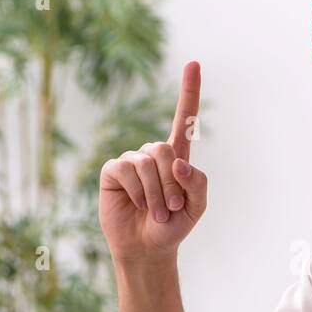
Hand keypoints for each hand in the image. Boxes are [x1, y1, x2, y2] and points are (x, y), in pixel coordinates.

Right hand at [99, 60, 206, 264]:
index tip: (193, 63)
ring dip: (155, 193)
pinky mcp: (113, 170)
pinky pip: (126, 170)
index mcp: (177, 157)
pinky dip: (136, 192)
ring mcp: (131, 160)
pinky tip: (135, 204)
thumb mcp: (197, 208)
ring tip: (156, 212)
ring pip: (146, 163)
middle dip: (170, 183)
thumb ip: (198, 183)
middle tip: (170, 208)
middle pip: (164, 149)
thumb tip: (178, 162)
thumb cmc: (173, 226)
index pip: (184, 119)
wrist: (147, 248)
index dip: (189, 91)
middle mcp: (153, 153)